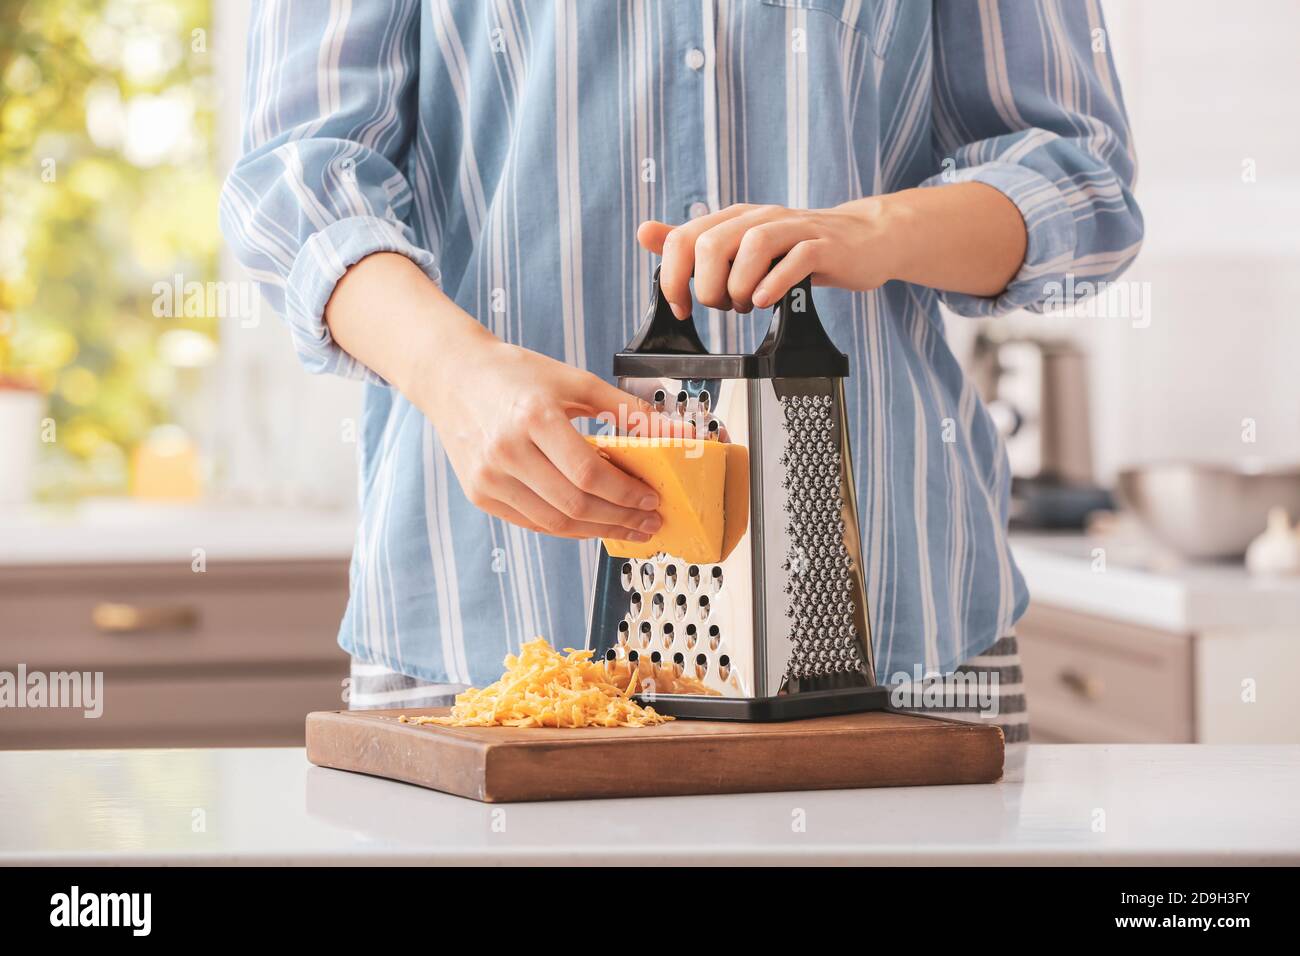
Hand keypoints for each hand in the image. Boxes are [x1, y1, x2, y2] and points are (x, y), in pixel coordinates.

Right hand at [412, 335, 672, 541]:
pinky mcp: (480, 494)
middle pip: (574, 505)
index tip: (652, 498)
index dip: (626, 493)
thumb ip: (627, 410)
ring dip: (598, 530)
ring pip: (554, 523)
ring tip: (628, 528)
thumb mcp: (575, 381)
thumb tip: (679, 433)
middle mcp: (506, 451)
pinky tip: (593, 522)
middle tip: (649, 522)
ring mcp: (489, 478)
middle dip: (620, 519)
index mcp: (533, 418)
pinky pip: (533, 523)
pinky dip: (567, 527)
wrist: (452, 377)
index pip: (588, 474)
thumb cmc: (516, 374)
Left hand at [636, 199, 902, 317]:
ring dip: (740, 286)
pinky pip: (796, 258)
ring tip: (745, 305)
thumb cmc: (798, 248)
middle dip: (707, 287)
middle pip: (713, 243)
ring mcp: (795, 228)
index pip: (684, 238)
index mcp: (735, 218)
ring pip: (753, 245)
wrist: (865, 240)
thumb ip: (693, 241)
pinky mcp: (824, 246)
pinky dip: (774, 283)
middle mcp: (761, 217)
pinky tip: (766, 302)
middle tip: (721, 306)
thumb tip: (645, 231)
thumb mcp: (742, 244)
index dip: (674, 277)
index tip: (682, 307)